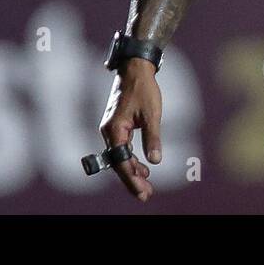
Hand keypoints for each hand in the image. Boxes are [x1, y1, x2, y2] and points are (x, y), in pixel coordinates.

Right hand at [98, 58, 162, 201]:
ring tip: (147, 185)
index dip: (132, 179)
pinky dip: (131, 159)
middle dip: (132, 180)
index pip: (121, 162)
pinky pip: (121, 149)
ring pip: (120, 157)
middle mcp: (108, 132)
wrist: (135, 69)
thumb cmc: (143, 89)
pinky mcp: (116, 126)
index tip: (143, 192)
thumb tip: (155, 161)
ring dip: (132, 171)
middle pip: (118, 163)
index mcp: (114, 130)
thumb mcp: (152, 114)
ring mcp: (111, 129)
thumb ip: (153, 138)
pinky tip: (142, 168)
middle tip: (146, 195)